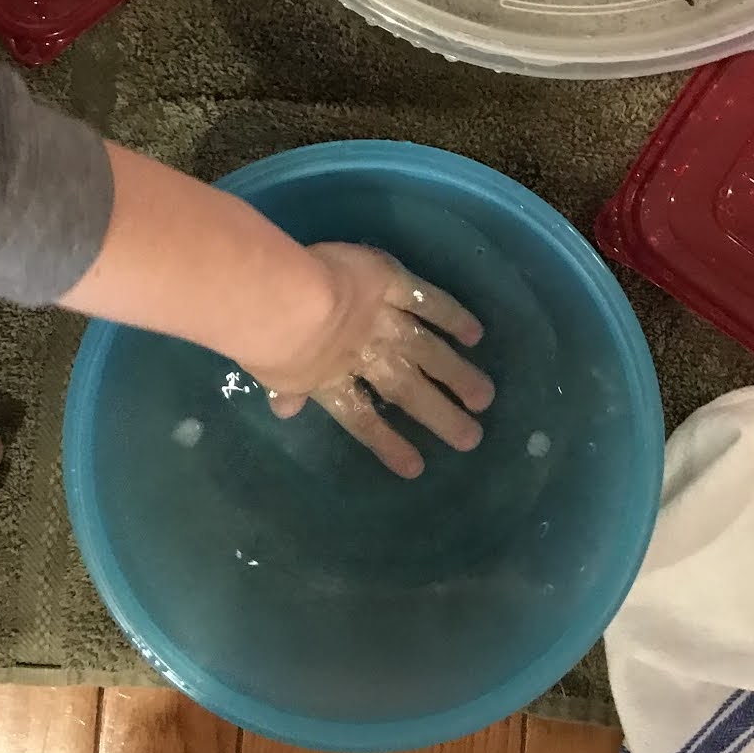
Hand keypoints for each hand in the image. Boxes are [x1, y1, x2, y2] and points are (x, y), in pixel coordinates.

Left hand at [264, 244, 493, 479]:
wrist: (287, 305)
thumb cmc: (268, 341)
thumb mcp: (271, 370)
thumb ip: (287, 389)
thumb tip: (285, 409)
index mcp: (331, 378)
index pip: (362, 417)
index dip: (387, 442)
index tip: (417, 468)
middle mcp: (365, 355)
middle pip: (408, 390)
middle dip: (441, 414)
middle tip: (472, 438)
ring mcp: (382, 321)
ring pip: (427, 351)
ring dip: (456, 374)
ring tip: (485, 398)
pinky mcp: (392, 283)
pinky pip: (427, 301)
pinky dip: (452, 316)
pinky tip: (475, 333)